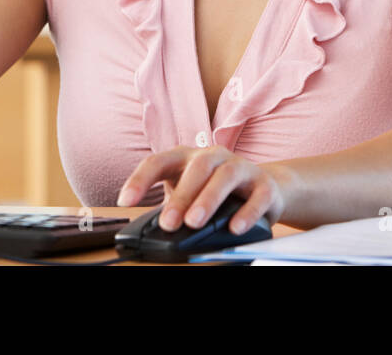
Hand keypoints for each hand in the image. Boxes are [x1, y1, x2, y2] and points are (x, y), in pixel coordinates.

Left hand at [116, 145, 289, 235]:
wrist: (265, 187)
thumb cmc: (216, 191)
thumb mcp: (189, 194)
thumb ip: (172, 208)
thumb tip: (149, 234)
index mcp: (188, 158)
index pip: (159, 161)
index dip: (140, 179)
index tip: (125, 201)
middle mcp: (214, 157)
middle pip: (197, 168)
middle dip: (181, 196)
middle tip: (168, 223)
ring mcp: (241, 168)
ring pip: (225, 177)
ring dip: (208, 199)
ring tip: (195, 222)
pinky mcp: (265, 185)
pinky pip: (258, 196)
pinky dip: (246, 213)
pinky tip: (234, 228)